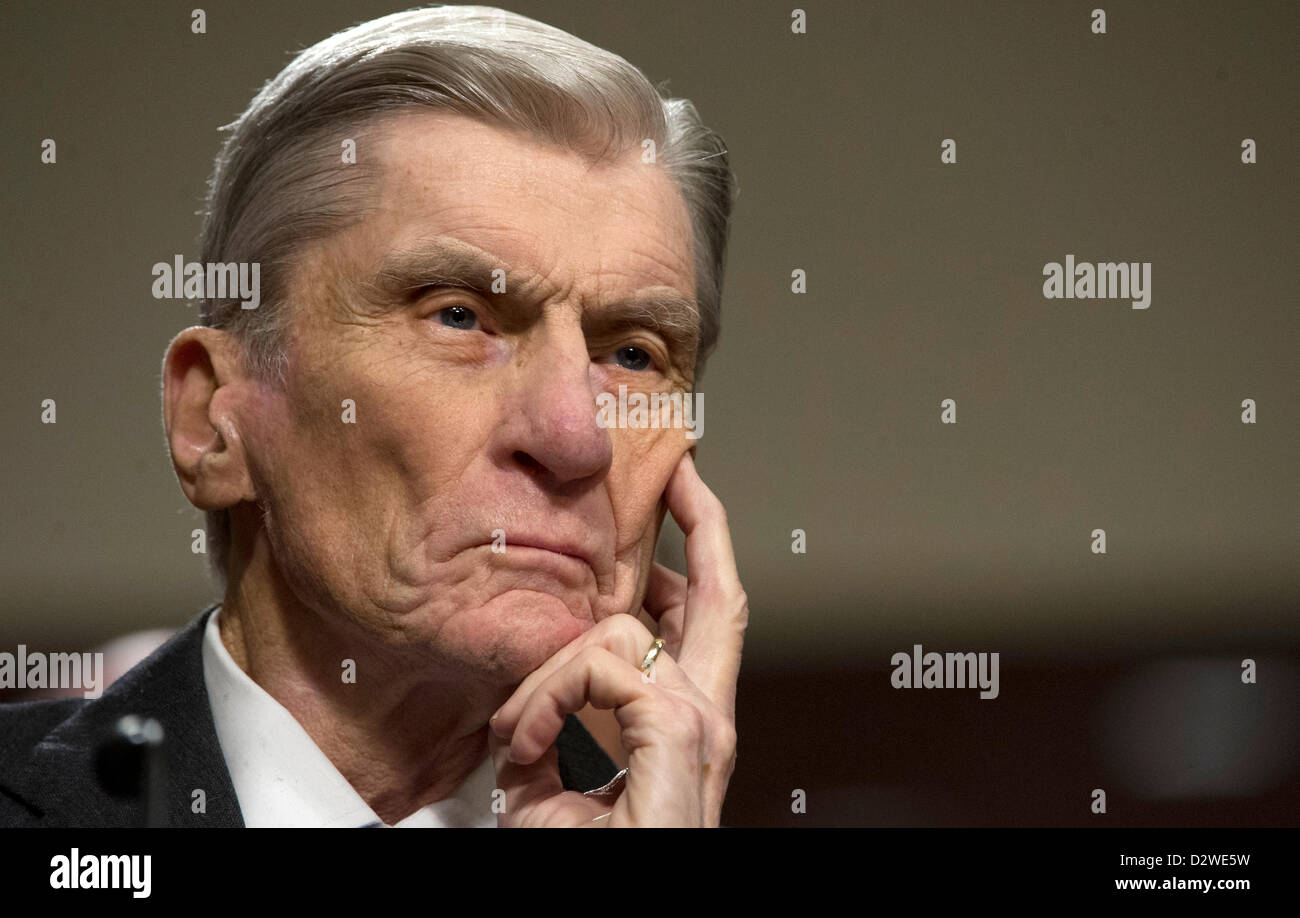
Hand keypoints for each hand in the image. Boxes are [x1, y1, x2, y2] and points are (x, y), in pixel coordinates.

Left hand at [488, 452, 747, 825]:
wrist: (609, 896)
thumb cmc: (585, 857)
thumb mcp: (557, 780)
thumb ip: (566, 720)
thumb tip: (548, 678)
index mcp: (688, 721)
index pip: (706, 618)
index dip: (698, 553)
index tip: (679, 501)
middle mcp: (709, 713)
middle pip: (723, 593)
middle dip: (704, 521)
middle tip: (682, 470)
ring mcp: (701, 721)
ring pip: (618, 630)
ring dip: (546, 674)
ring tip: (520, 737)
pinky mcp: (679, 729)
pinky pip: (599, 663)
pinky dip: (546, 701)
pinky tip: (529, 748)